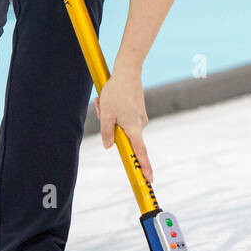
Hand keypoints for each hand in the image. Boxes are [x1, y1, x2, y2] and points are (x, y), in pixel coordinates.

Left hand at [96, 64, 152, 182]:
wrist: (128, 71)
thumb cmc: (117, 93)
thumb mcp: (106, 114)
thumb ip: (107, 133)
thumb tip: (109, 146)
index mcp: (134, 129)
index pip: (140, 153)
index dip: (144, 167)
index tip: (149, 180)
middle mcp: (140, 125)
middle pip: (123, 135)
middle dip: (109, 126)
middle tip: (101, 107)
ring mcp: (140, 117)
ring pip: (120, 124)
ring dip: (109, 115)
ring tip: (104, 100)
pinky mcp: (137, 109)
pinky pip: (123, 116)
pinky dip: (114, 110)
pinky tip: (109, 97)